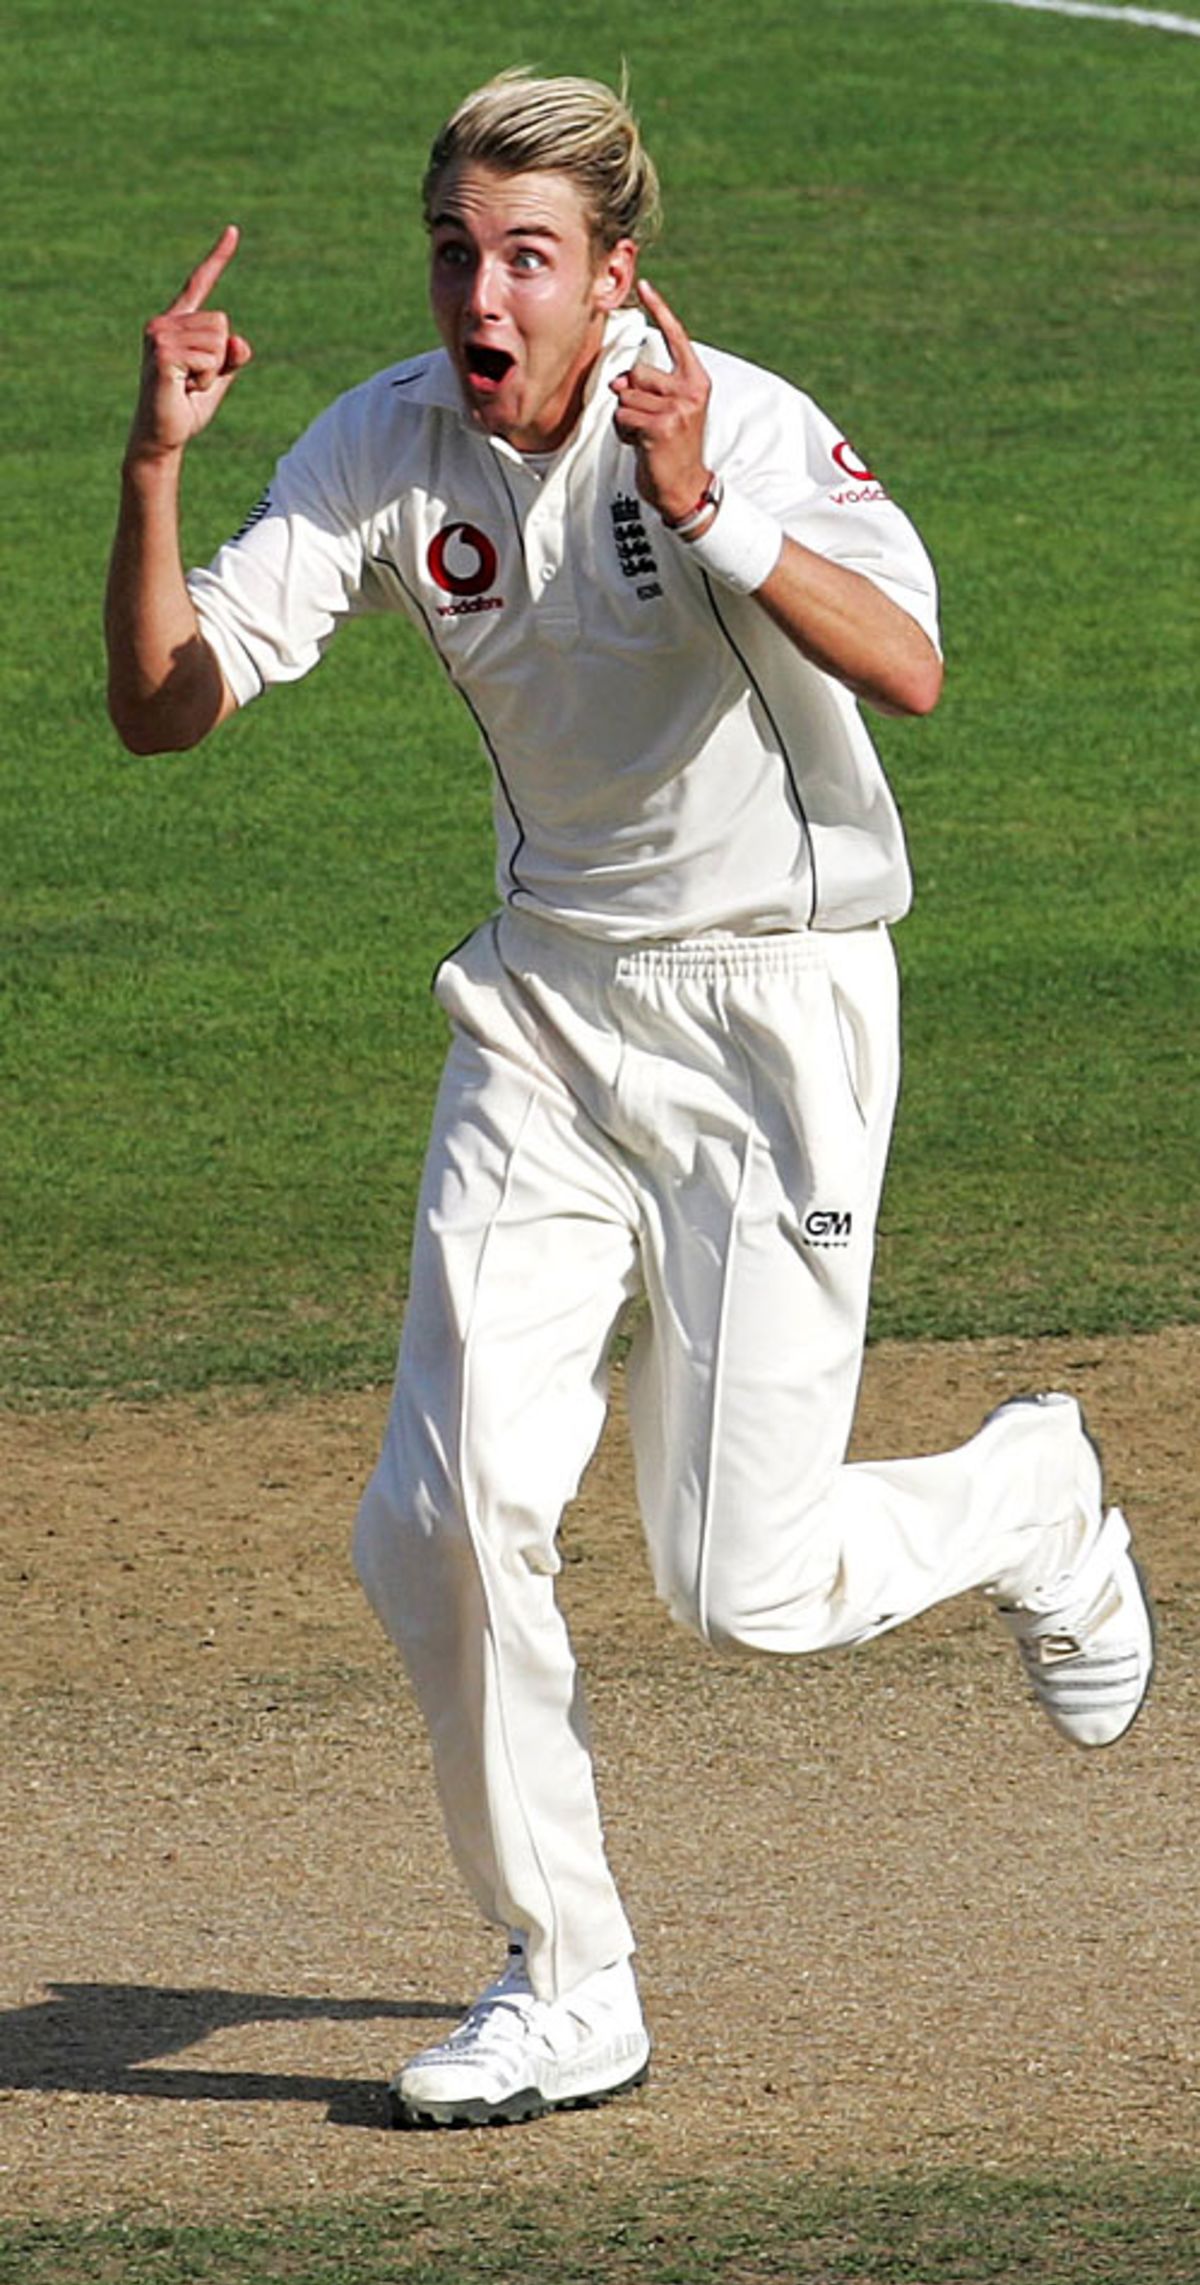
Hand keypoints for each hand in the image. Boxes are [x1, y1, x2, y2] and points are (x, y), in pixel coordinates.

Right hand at [127, 225, 252, 464]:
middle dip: (219, 359)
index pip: (200, 284)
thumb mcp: (218, 378)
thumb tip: (241, 342)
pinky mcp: (163, 352)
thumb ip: (232, 357)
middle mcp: (164, 322)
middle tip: (192, 379)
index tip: (234, 230)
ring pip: (218, 342)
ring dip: (211, 372)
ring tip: (185, 384)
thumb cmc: (185, 407)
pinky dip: (205, 380)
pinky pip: (209, 360)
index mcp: (177, 323)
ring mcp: (160, 334)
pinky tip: (182, 387)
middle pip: (222, 323)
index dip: (218, 258)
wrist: (162, 436)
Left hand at [610, 278, 711, 523]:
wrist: (686, 487)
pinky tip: (641, 444)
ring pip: (626, 395)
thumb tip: (619, 381)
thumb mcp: (666, 411)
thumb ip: (646, 388)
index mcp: (696, 380)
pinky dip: (623, 431)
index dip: (660, 311)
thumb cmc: (672, 448)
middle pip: (637, 372)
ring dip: (626, 418)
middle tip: (648, 423)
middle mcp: (690, 389)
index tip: (646, 286)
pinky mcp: (661, 425)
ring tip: (645, 436)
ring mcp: (677, 407)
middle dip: (632, 396)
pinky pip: (623, 415)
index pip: (676, 338)